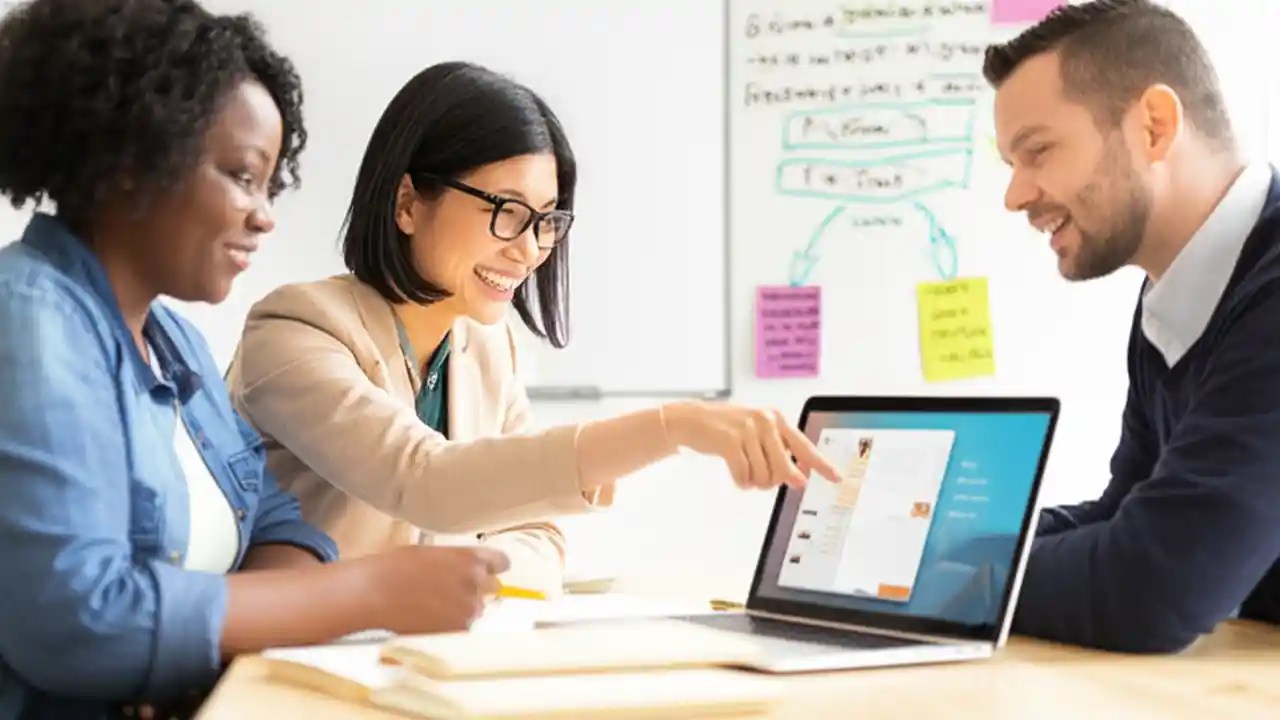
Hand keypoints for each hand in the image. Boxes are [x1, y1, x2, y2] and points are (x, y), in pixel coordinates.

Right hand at [360, 546, 509, 633]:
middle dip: (476, 590)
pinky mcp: (457, 630)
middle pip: (492, 588)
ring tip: (432, 607)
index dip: (493, 568)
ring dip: (462, 609)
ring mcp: (469, 608)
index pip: (501, 562)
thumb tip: (470, 570)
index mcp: (471, 558)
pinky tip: (428, 619)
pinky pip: (462, 627)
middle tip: (450, 592)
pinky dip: (450, 626)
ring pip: (476, 609)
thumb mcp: (431, 553)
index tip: (487, 572)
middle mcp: (476, 582)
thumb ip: (457, 561)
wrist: (373, 593)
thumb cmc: (395, 567)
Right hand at [661, 402, 840, 489]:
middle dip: (772, 481)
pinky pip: (743, 476)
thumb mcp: (757, 435)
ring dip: (753, 482)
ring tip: (744, 470)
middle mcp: (766, 421)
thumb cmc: (728, 430)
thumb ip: (780, 455)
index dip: (822, 465)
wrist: (693, 420)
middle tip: (761, 478)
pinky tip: (736, 472)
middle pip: (784, 470)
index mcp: (777, 419)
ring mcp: (747, 430)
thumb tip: (799, 479)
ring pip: (763, 476)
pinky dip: (740, 481)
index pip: (805, 447)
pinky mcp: (729, 441)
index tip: (837, 478)